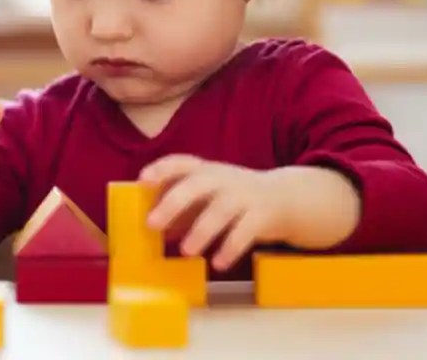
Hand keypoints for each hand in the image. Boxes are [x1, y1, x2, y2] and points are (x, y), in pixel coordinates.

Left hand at [140, 155, 290, 271]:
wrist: (284, 198)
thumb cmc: (233, 197)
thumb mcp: (206, 197)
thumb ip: (180, 210)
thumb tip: (151, 228)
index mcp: (205, 171)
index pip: (180, 163)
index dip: (161, 169)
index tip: (142, 180)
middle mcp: (222, 179)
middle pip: (196, 185)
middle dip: (173, 203)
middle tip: (152, 224)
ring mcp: (243, 196)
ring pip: (221, 210)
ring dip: (201, 231)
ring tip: (186, 251)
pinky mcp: (261, 216)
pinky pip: (245, 232)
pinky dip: (230, 248)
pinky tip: (218, 263)